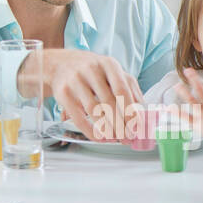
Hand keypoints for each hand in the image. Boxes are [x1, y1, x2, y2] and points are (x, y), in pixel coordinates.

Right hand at [20, 48, 142, 139]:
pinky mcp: (63, 93)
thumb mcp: (112, 72)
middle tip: (127, 137)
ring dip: (107, 129)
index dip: (130, 111)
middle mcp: (91, 69)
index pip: (122, 90)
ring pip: (94, 110)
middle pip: (109, 102)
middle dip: (120, 124)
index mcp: (109, 64)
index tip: (136, 127)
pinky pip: (78, 117)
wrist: (60, 64)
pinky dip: (91, 131)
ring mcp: (75, 80)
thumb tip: (142, 113)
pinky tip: (99, 137)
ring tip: (115, 138)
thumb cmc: (92, 71)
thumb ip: (130, 89)